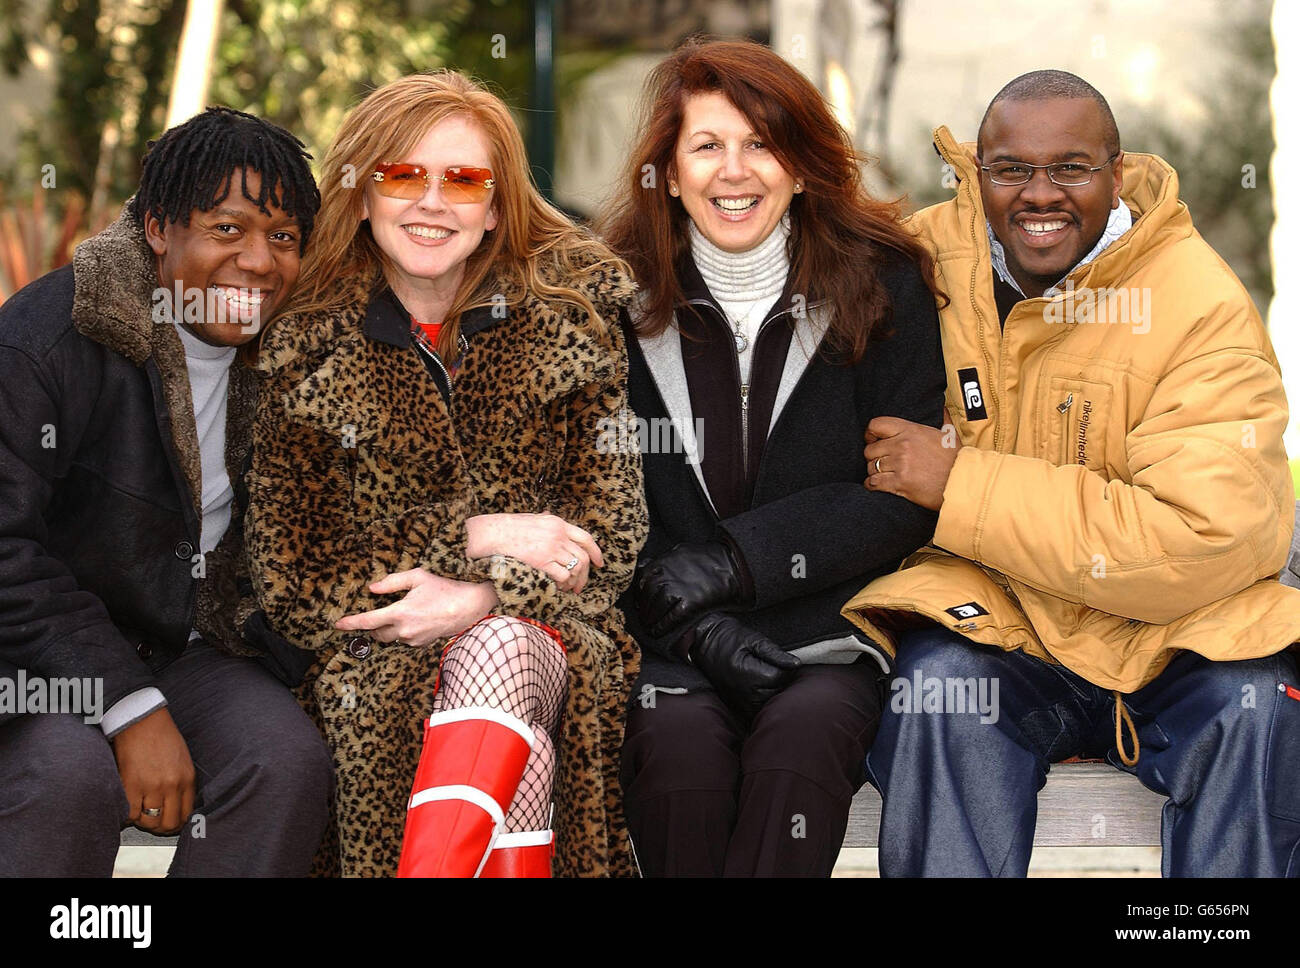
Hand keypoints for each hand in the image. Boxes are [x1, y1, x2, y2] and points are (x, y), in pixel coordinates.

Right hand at [112, 707, 195, 834]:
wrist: (142, 720)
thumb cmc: (162, 736)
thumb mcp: (183, 759)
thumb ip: (182, 782)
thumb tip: (177, 804)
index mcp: (187, 778)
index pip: (187, 814)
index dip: (177, 823)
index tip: (170, 822)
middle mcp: (172, 785)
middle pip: (169, 822)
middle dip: (161, 827)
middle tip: (153, 822)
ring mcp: (151, 786)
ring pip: (149, 821)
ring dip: (144, 821)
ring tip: (140, 815)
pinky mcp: (131, 785)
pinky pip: (131, 814)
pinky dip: (129, 816)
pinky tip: (129, 808)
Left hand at [335, 569, 498, 646]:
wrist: (469, 606)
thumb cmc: (445, 588)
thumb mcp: (418, 576)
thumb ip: (392, 582)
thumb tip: (373, 589)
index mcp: (400, 612)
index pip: (368, 621)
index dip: (350, 623)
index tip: (338, 625)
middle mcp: (404, 629)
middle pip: (376, 634)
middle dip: (372, 626)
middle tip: (378, 613)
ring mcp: (413, 639)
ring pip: (390, 638)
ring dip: (388, 629)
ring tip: (401, 614)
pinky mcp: (421, 644)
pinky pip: (404, 639)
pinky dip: (403, 631)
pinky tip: (416, 619)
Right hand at [465, 513, 602, 593]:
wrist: (493, 533)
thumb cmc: (509, 528)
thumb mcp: (534, 519)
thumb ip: (548, 523)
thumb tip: (555, 524)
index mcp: (558, 523)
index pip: (586, 538)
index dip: (595, 552)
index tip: (599, 563)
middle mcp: (558, 534)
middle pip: (583, 556)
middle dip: (585, 574)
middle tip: (581, 585)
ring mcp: (551, 547)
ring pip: (575, 567)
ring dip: (575, 581)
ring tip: (570, 589)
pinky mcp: (542, 561)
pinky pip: (562, 576)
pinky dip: (564, 584)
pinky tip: (558, 588)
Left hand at [635, 541, 746, 636]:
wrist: (732, 565)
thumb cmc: (708, 557)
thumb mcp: (681, 550)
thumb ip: (664, 558)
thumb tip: (648, 566)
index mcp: (663, 561)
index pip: (642, 579)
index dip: (639, 593)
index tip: (638, 601)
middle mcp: (667, 575)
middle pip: (647, 595)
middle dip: (643, 608)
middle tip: (642, 617)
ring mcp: (678, 589)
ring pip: (656, 607)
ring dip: (650, 618)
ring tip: (649, 625)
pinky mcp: (690, 603)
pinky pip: (671, 618)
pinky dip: (662, 627)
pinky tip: (657, 632)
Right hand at [678, 614, 799, 721]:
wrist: (704, 645)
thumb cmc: (729, 639)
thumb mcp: (753, 639)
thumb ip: (775, 653)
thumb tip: (796, 664)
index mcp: (747, 674)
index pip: (780, 677)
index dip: (784, 667)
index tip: (777, 658)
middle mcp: (743, 692)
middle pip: (777, 692)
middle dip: (780, 679)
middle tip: (771, 665)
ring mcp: (740, 702)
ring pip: (770, 703)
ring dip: (773, 691)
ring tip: (766, 675)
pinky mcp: (738, 707)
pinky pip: (759, 710)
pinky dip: (764, 700)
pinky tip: (761, 687)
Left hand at [864, 415, 960, 510]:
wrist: (963, 482)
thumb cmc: (957, 459)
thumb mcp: (949, 434)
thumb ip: (942, 418)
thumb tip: (943, 407)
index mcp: (911, 430)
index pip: (877, 424)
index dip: (870, 433)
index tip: (872, 440)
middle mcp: (902, 445)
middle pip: (870, 449)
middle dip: (873, 456)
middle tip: (880, 462)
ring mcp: (900, 464)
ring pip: (871, 467)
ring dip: (874, 472)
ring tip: (882, 475)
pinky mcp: (900, 483)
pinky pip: (874, 483)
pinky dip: (872, 485)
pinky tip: (877, 485)